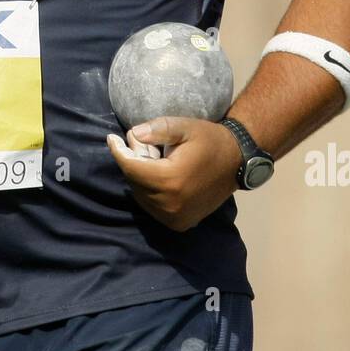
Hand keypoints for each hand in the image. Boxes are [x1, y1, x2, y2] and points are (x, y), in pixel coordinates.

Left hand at [105, 116, 242, 232]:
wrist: (238, 162)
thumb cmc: (210, 140)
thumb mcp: (185, 127)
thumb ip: (158, 129)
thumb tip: (133, 134)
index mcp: (170, 180)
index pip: (130, 167)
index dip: (118, 151)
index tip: (111, 137)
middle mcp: (170, 205)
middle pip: (134, 182)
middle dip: (133, 162)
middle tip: (143, 145)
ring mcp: (175, 218)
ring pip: (140, 196)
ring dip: (141, 178)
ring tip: (156, 160)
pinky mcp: (180, 224)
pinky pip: (152, 207)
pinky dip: (150, 192)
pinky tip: (161, 177)